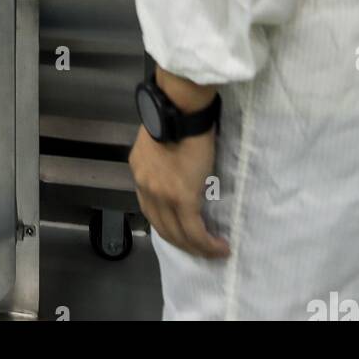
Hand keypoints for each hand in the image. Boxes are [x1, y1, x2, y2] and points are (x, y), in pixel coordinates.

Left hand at [129, 124, 230, 259]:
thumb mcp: (161, 138)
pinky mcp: (182, 197)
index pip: (150, 207)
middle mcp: (145, 186)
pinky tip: (219, 246)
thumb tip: (178, 168)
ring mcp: (161, 194)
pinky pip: (194, 230)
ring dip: (196, 247)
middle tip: (200, 248)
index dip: (167, 223)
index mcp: (139, 170)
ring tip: (213, 250)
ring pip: (177, 233)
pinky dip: (206, 243)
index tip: (182, 230)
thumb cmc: (176, 115)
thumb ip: (164, 158)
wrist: (180, 107)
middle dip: (181, 241)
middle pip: (161, 226)